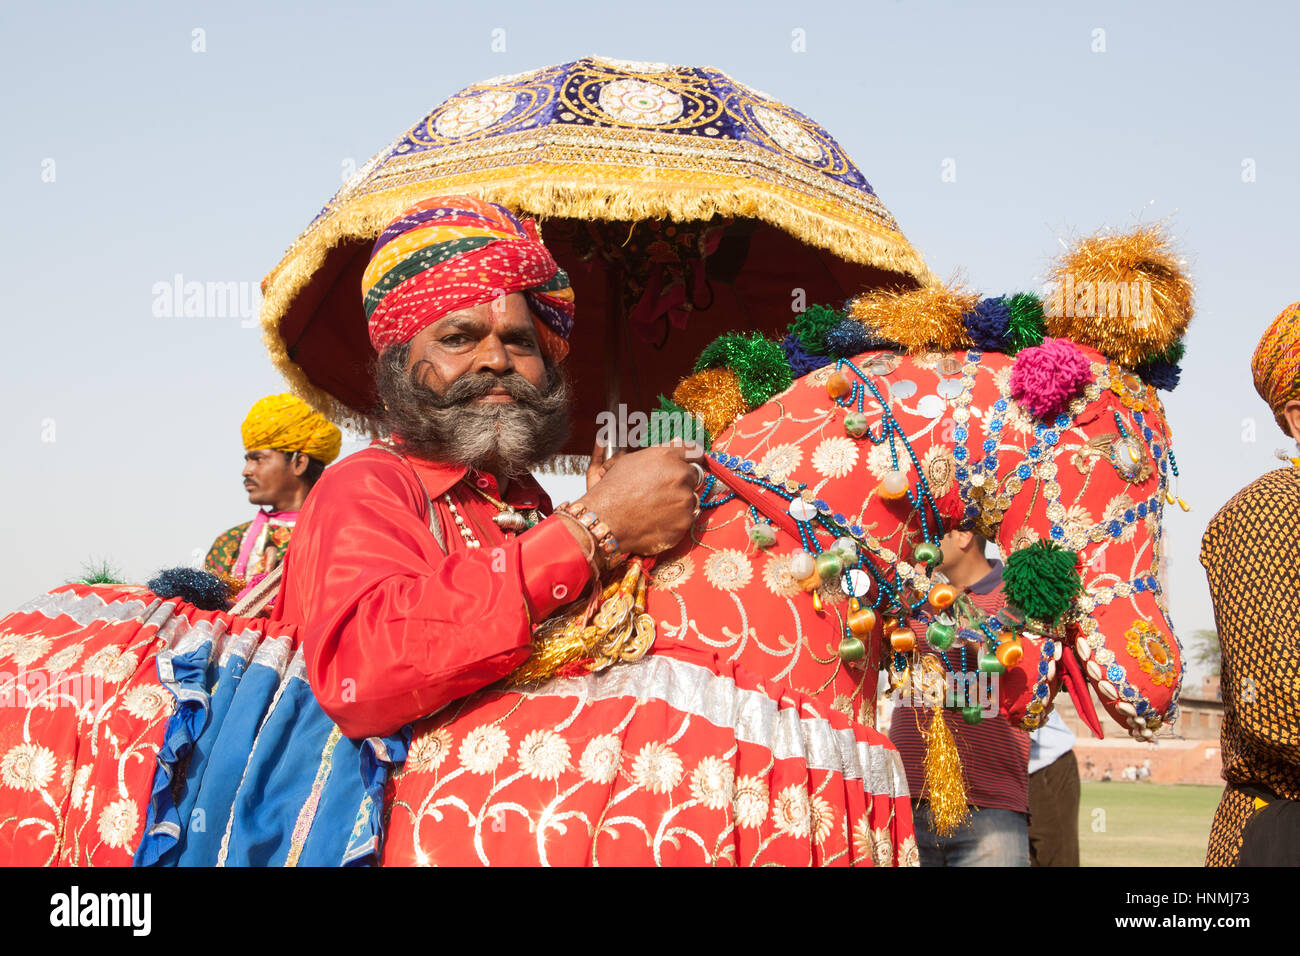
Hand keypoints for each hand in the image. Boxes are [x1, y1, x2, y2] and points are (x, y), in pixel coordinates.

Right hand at [576, 441, 704, 556]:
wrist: (605, 520)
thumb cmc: (613, 490)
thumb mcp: (631, 461)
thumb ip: (660, 451)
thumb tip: (679, 441)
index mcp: (667, 456)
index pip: (695, 451)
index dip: (692, 459)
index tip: (690, 464)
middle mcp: (680, 475)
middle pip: (695, 477)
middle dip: (683, 483)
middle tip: (664, 492)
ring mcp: (685, 500)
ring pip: (691, 499)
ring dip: (679, 503)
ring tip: (656, 509)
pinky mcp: (685, 522)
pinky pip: (686, 520)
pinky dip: (675, 522)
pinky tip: (657, 522)